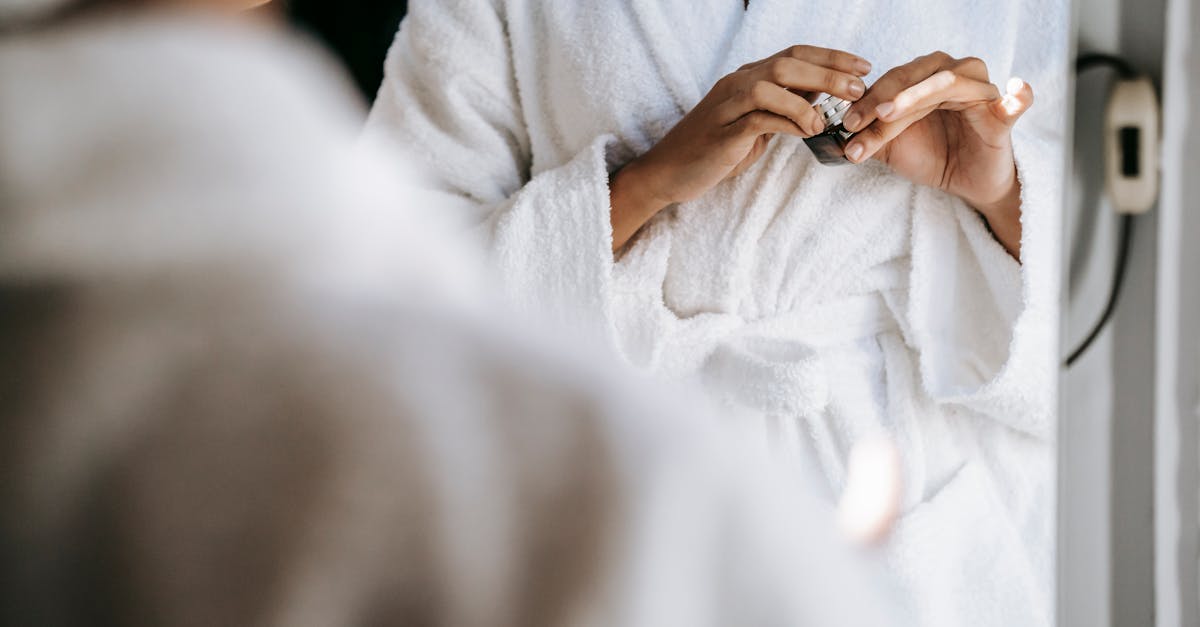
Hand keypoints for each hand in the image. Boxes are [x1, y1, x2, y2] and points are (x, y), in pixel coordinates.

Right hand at [610, 45, 871, 250]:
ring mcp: (728, 105)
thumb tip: (817, 98)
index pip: (794, 55)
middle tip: (859, 88)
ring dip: (808, 97)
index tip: (862, 67)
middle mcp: (738, 84)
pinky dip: (787, 122)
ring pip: (772, 83)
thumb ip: (781, 108)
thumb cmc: (713, 149)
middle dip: (828, 72)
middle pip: (788, 63)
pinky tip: (807, 133)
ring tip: (830, 117)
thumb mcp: (753, 123)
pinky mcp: (724, 131)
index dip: (831, 57)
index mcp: (748, 79)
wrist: (668, 171)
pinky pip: (759, 117)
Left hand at [840, 52, 1033, 258]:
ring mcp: (981, 95)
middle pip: (916, 77)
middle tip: (857, 121)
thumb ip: (867, 134)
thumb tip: (832, 134)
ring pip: (947, 84)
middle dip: (883, 98)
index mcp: (927, 78)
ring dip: (915, 98)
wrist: (965, 183)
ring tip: (889, 114)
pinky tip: (1017, 90)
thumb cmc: (932, 156)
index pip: (893, 80)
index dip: (867, 98)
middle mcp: (955, 76)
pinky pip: (1014, 104)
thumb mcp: (892, 147)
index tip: (844, 121)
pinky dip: (1018, 96)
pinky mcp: (1002, 118)